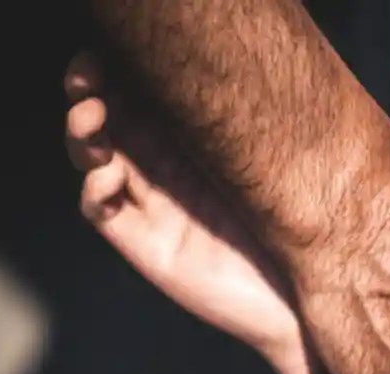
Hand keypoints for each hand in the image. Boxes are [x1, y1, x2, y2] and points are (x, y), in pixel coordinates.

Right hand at [63, 53, 328, 373]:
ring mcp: (155, 209)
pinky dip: (96, 190)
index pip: (143, 100)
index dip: (118, 73)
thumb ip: (248, 126)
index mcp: (197, 147)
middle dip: (89, 95)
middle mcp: (169, 173)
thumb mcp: (277, 170)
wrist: (305, 305)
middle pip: (110, 124)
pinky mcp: (149, 247)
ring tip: (92, 119)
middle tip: (88, 79)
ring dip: (84, 136)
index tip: (110, 53)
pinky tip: (109, 176)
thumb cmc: (302, 233)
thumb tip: (232, 68)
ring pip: (96, 161)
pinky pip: (103, 213)